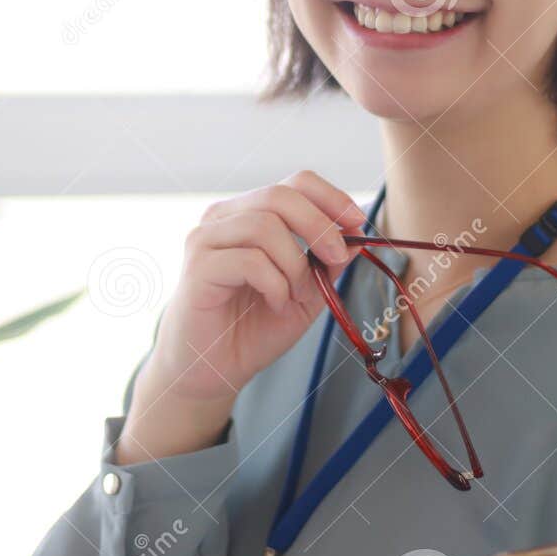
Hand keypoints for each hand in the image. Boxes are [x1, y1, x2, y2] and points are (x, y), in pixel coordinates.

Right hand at [113, 170, 366, 463]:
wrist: (211, 371)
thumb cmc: (252, 329)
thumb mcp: (305, 294)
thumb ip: (327, 264)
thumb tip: (357, 237)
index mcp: (248, 215)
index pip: (293, 184)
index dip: (331, 198)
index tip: (358, 224)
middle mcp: (223, 218)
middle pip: (280, 196)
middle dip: (319, 226)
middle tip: (336, 258)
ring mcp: (206, 240)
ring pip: (265, 227)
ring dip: (294, 265)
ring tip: (295, 295)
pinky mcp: (199, 267)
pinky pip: (250, 260)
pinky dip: (275, 284)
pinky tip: (275, 303)